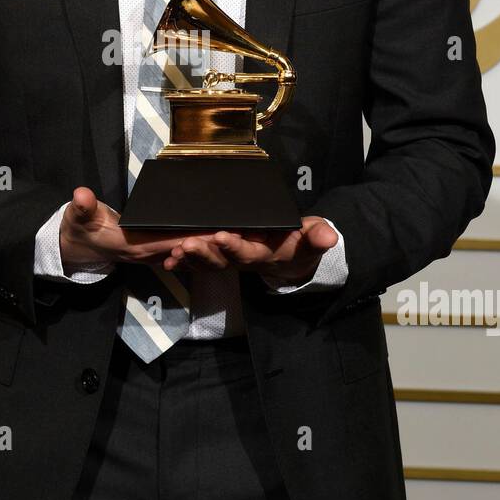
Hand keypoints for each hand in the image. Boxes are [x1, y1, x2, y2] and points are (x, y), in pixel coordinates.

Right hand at [59, 187, 232, 273]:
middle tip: (246, 230)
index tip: (219, 230)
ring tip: (245, 232)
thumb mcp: (79, 218)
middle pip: (190, 249)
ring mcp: (156, 254)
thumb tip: (81, 195)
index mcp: (137, 245)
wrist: (81, 245)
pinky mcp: (158, 250)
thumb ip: (82, 207)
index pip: (173, 242)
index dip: (196, 237)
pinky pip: (187, 249)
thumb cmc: (82, 229)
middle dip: (216, 242)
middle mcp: (152, 253)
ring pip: (192, 251)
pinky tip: (224, 234)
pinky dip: (205, 243)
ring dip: (215, 245)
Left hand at [163, 216, 338, 283]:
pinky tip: (169, 260)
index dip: (235, 246)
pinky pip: (200, 263)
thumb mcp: (314, 237)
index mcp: (267, 255)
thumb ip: (319, 236)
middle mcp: (246, 261)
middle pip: (222, 261)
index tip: (222, 236)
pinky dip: (184, 263)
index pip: (250, 252)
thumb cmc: (301, 241)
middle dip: (204, 253)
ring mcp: (232, 262)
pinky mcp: (222, 258)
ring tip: (176, 251)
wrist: (294, 259)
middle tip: (187, 244)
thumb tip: (330, 237)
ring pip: (208, 263)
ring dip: (191, 258)